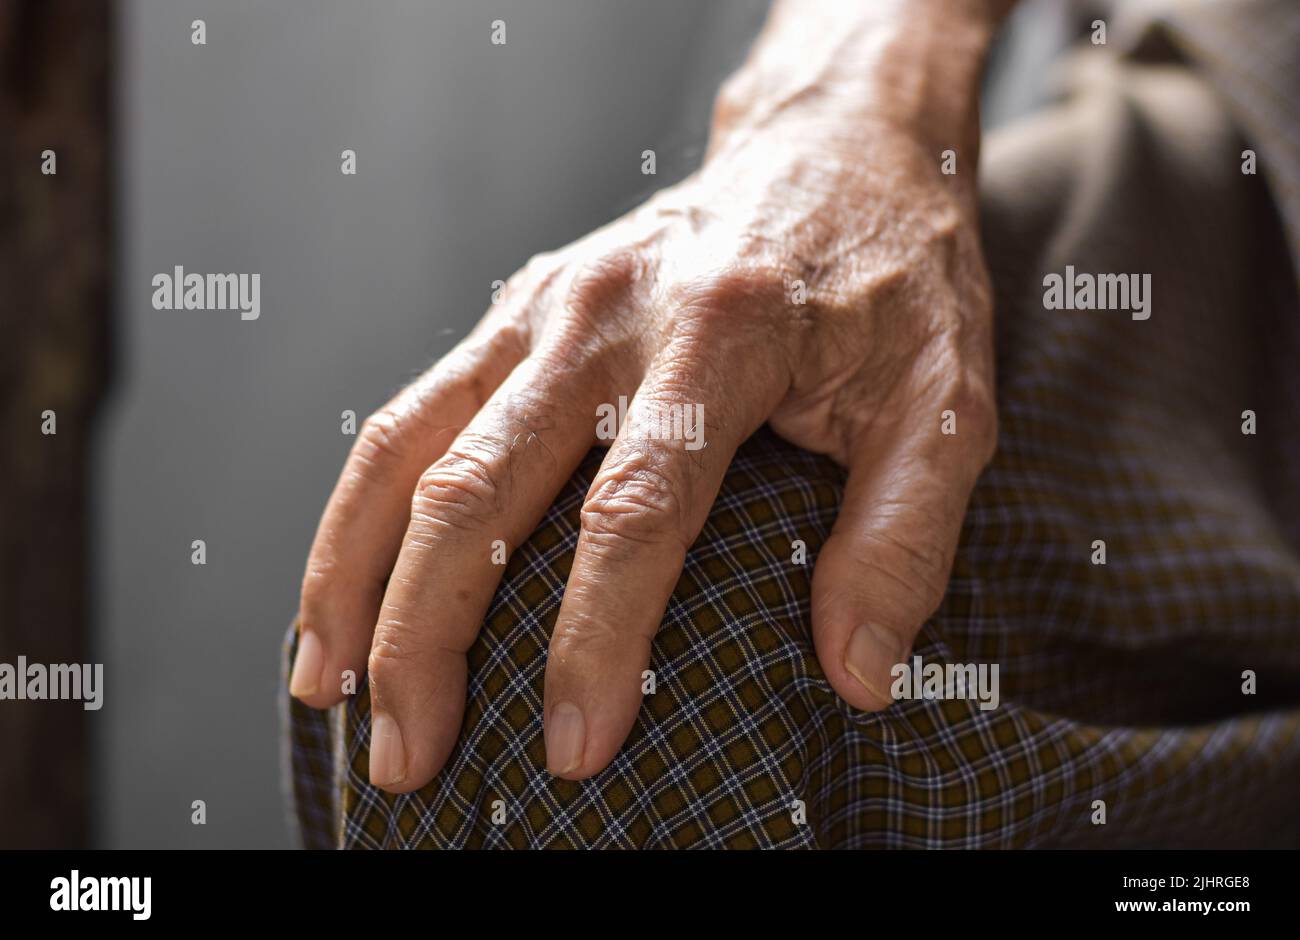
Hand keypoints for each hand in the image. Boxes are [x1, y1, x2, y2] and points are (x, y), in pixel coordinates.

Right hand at [291, 1, 999, 789]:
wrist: (831, 145)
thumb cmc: (893, 275)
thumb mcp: (947, 396)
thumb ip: (905, 533)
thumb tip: (857, 674)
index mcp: (723, 333)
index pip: (634, 508)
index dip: (596, 638)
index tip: (574, 747)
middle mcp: (609, 312)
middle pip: (479, 487)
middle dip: (429, 637)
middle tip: (410, 760)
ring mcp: (545, 306)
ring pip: (409, 448)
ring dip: (357, 578)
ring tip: (332, 694)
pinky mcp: (514, 311)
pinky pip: (407, 415)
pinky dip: (358, 511)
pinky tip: (342, 593)